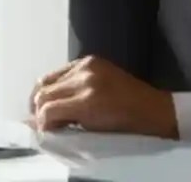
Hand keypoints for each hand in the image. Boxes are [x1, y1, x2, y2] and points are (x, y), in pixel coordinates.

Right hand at [29, 56, 178, 138]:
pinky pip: (61, 71)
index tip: (43, 130)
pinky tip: (60, 93)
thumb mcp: (92, 130)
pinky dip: (56, 83)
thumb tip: (41, 122)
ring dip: (44, 95)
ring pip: (47, 79)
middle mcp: (84, 80)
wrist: (152, 108)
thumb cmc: (125, 126)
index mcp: (87, 102)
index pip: (48, 110)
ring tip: (46, 106)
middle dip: (38, 109)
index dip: (41, 122)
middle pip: (43, 92)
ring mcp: (86, 66)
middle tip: (41, 120)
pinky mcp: (89, 60)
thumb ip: (65, 123)